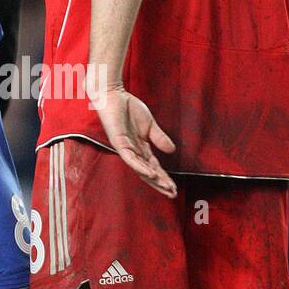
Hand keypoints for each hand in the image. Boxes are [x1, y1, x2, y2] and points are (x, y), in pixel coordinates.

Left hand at [90, 82, 176, 196]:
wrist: (113, 94)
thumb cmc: (129, 108)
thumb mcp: (150, 125)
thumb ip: (159, 138)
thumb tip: (172, 151)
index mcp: (140, 148)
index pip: (153, 168)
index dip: (164, 178)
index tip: (174, 188)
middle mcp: (132, 152)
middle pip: (147, 173)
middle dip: (160, 184)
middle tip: (172, 194)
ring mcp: (124, 148)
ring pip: (139, 169)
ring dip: (153, 179)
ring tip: (166, 187)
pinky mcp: (118, 142)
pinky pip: (130, 158)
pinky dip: (140, 167)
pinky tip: (151, 173)